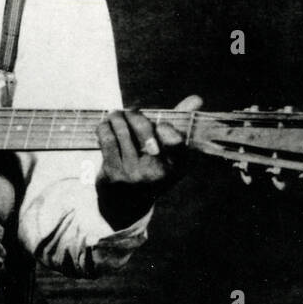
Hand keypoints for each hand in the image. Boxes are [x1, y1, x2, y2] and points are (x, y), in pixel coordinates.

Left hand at [96, 94, 200, 228]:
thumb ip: (180, 123)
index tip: (161, 125)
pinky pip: (108, 140)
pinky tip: (106, 125)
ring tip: (116, 114)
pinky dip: (105, 127)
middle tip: (130, 111)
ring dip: (117, 117)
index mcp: (177, 167)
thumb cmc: (150, 169)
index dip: (168, 130)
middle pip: (145, 129)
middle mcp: (156, 173)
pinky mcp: (113, 174)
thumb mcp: (168, 153)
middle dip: (135, 114)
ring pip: (123, 131)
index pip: (178, 143)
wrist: (126, 204)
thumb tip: (197, 99)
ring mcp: (134, 174)